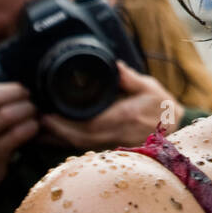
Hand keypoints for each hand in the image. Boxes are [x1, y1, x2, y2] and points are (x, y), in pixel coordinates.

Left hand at [39, 62, 178, 148]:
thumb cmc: (164, 110)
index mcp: (123, 119)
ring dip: (56, 139)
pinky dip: (66, 142)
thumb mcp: (151, 88)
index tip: (46, 114)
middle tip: (35, 120)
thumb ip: (130, 78)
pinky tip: (53, 136)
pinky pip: (83, 147)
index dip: (64, 123)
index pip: (88, 125)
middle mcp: (114, 136)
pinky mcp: (109, 148)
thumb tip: (114, 64)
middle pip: (76, 139)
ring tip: (37, 128)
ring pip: (77, 146)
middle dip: (53, 132)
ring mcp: (111, 145)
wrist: (176, 133)